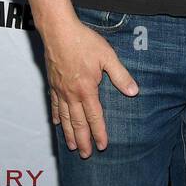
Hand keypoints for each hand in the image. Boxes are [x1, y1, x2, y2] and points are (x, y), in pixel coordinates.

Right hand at [44, 17, 138, 157]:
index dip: (99, 132)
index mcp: (87, 89)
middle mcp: (71, 93)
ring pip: (65, 117)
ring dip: (69, 133)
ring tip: (72, 146)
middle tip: (86, 155)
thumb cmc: (84, 41)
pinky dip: (57, 116)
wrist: (58, 31)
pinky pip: (54, 105)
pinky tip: (57, 123)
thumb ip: (120, 75)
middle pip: (77, 122)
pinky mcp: (52, 84)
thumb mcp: (108, 56)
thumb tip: (133, 91)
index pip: (94, 116)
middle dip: (83, 140)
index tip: (102, 146)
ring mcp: (60, 90)